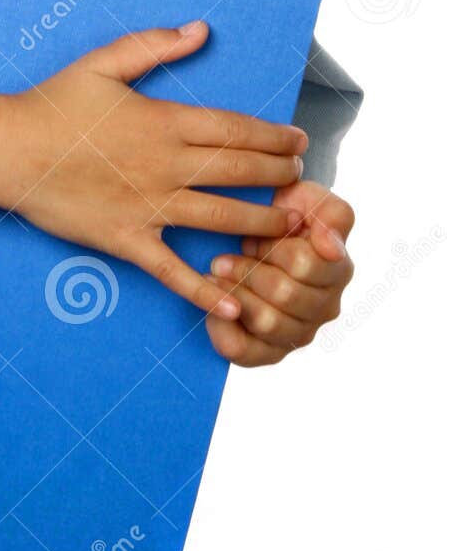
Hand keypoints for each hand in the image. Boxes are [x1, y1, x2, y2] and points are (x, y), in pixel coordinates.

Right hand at [3, 20, 307, 323]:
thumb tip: (200, 29)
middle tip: (302, 180)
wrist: (7, 150)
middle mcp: (165, 165)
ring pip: (222, 218)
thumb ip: (154, 46)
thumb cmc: (52, 105)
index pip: (236, 130)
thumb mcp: (103, 63)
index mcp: (163, 121)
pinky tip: (234, 305)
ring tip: (291, 227)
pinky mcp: (127, 239)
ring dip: (263, 223)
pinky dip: (205, 290)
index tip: (298, 142)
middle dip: (279, 176)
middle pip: (239, 172)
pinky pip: (173, 271)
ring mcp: (148, 205)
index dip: (274, 137)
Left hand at [204, 181, 354, 365]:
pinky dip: (222, 329)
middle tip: (221, 257)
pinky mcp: (268, 352)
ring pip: (267, 323)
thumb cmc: (283, 209)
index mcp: (337, 270)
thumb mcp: (309, 198)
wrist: (250, 228)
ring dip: (234, 294)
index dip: (272, 248)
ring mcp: (299, 332)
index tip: (254, 234)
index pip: (304, 265)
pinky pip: (244, 352)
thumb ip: (333, 214)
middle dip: (247, 270)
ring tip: (214, 275)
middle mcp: (325, 307)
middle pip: (285, 295)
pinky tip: (212, 307)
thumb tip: (331, 246)